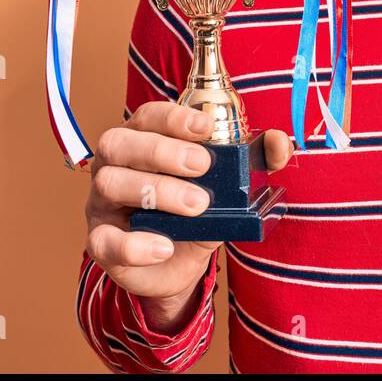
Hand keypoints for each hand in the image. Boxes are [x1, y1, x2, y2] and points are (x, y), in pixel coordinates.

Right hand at [84, 101, 294, 322]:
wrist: (179, 264)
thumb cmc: (197, 211)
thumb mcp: (227, 186)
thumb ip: (254, 161)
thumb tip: (280, 142)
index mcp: (142, 139)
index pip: (147, 116)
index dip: (173, 118)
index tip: (205, 128)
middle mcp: (115, 165)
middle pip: (119, 143)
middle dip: (162, 152)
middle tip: (202, 167)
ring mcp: (102, 203)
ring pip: (110, 183)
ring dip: (156, 192)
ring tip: (196, 205)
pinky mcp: (100, 241)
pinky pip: (103, 240)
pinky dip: (134, 243)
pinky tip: (163, 246)